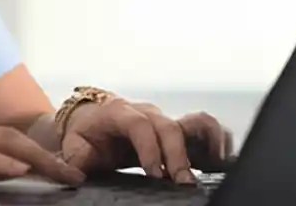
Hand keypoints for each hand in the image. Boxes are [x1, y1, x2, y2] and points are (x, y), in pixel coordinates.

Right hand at [0, 109, 85, 201]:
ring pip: (0, 142)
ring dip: (36, 159)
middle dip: (49, 156)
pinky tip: (18, 171)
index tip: (67, 171)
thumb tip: (9, 173)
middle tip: (77, 175)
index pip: (11, 139)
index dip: (43, 154)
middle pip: (14, 137)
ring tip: (62, 174)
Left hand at [60, 99, 233, 184]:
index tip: (155, 173)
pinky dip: (218, 142)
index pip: (138, 125)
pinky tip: (221, 162)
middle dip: (178, 155)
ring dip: (208, 142)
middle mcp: (148, 113)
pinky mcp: (179, 131)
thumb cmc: (85, 133)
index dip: (149, 147)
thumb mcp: (74, 145)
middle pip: (170, 127)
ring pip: (196, 121)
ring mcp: (166, 120)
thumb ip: (76, 159)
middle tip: (183, 183)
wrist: (93, 118)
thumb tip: (77, 175)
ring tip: (215, 166)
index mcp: (119, 113)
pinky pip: (206, 130)